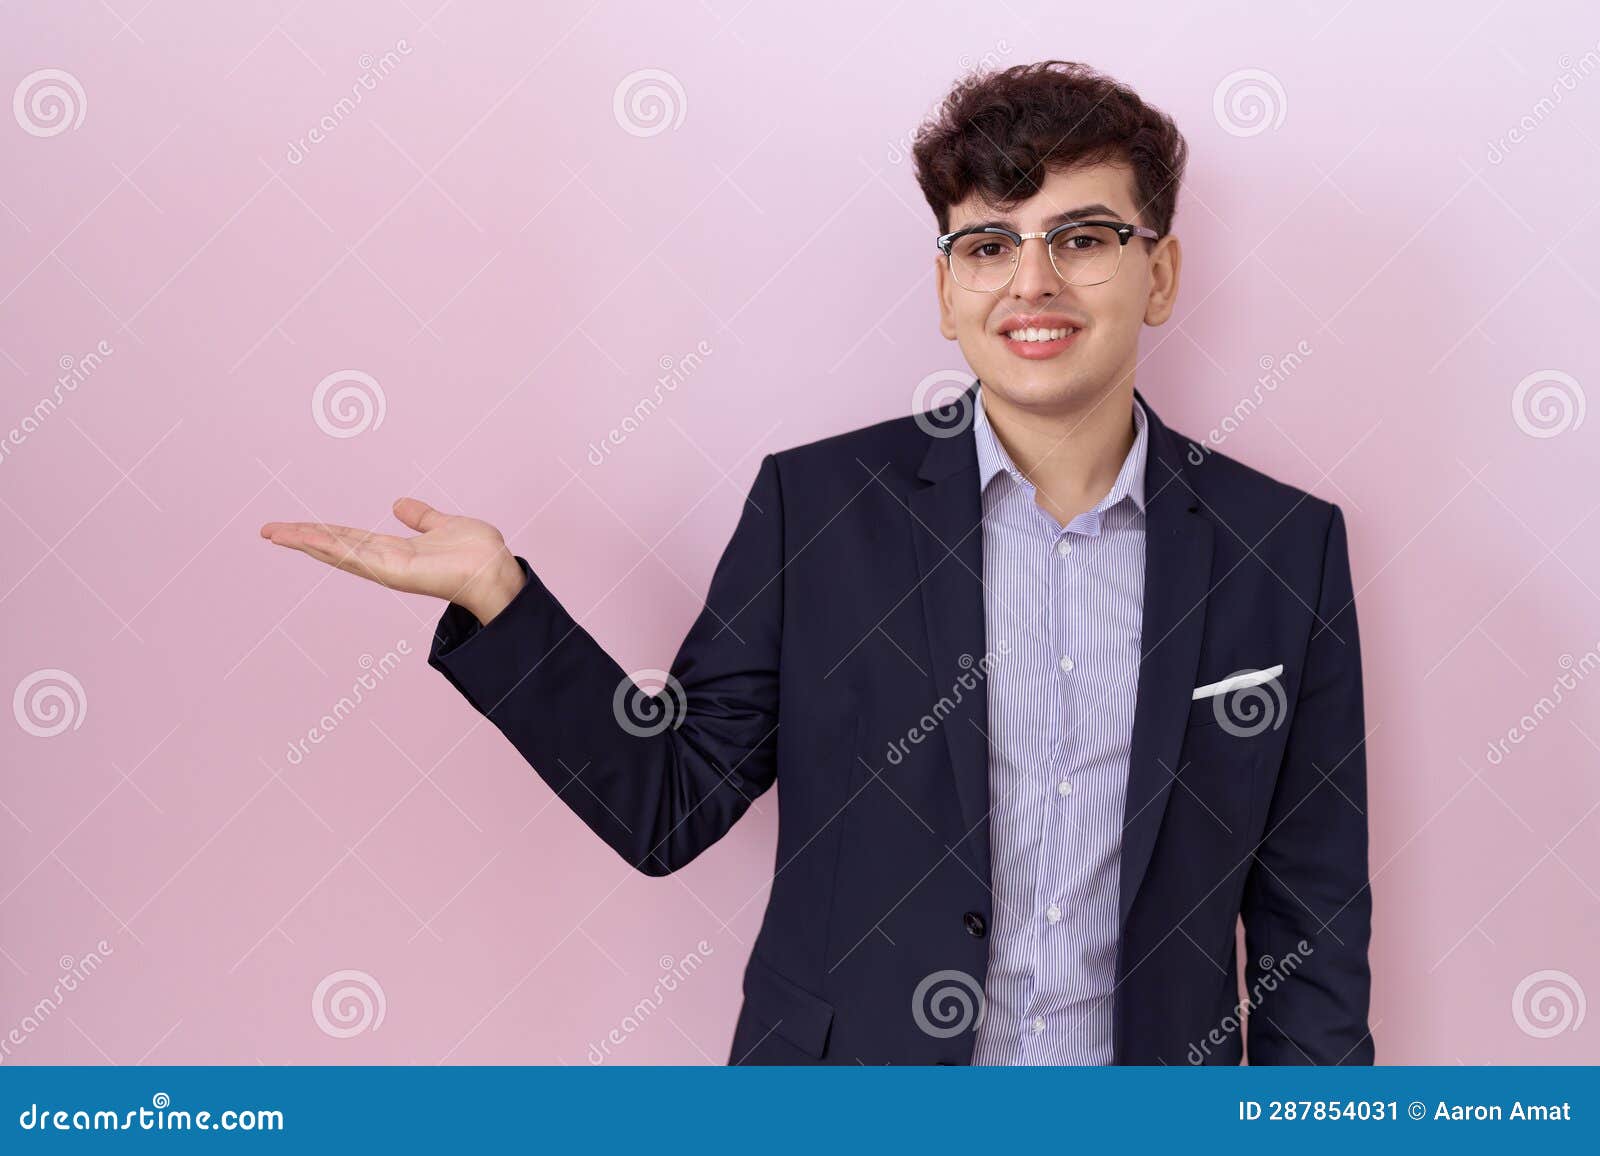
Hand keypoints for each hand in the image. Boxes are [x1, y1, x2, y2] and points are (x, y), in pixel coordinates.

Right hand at [259, 498, 526, 625]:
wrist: (497, 570)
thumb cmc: (478, 553)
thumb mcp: (442, 524)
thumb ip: (420, 516)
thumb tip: (398, 504)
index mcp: (394, 550)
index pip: (348, 538)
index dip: (320, 531)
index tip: (293, 525)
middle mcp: (385, 561)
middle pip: (335, 546)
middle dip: (301, 538)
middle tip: (267, 530)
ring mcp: (387, 569)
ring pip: (338, 552)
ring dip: (306, 542)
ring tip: (276, 533)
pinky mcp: (394, 573)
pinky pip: (357, 557)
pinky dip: (331, 548)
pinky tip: (308, 539)